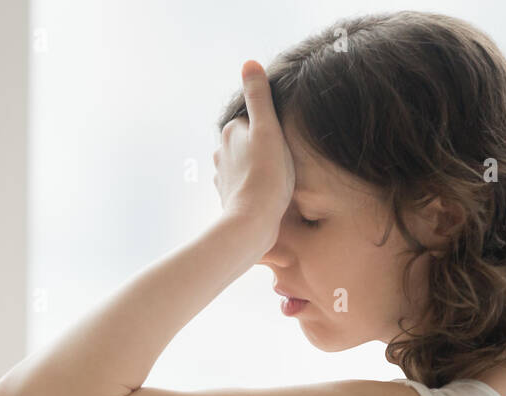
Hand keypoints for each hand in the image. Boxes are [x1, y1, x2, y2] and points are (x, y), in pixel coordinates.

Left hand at [213, 60, 294, 253]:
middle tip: (284, 159)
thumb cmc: (267, 174)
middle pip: (248, 143)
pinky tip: (268, 196)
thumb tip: (249, 63)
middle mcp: (221, 154)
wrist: (253, 223)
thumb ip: (259, 97)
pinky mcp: (229, 200)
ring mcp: (223, 178)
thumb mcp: (268, 128)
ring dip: (259, 169)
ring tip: (278, 179)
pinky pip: (245, 188)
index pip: (253, 120)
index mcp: (230, 133)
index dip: (270, 128)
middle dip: (262, 148)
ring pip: (245, 166)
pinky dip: (254, 189)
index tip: (284, 140)